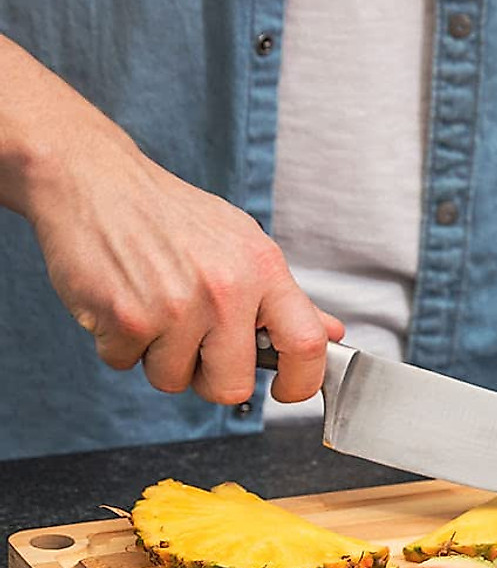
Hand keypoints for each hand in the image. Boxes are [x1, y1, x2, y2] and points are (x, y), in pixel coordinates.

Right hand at [25, 116, 342, 404]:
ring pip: (173, 380)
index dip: (302, 382)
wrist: (94, 178)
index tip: (287, 389)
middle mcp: (225, 289)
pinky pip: (126, 364)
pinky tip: (122, 301)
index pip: (307, 344)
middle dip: (210, 378)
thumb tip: (331, 333)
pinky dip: (119, 344)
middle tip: (195, 346)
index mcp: (262, 269)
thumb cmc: (172, 216)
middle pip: (232, 387)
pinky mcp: (125, 317)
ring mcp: (175, 306)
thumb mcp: (243, 245)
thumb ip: (287, 299)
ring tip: (153, 310)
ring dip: (159, 358)